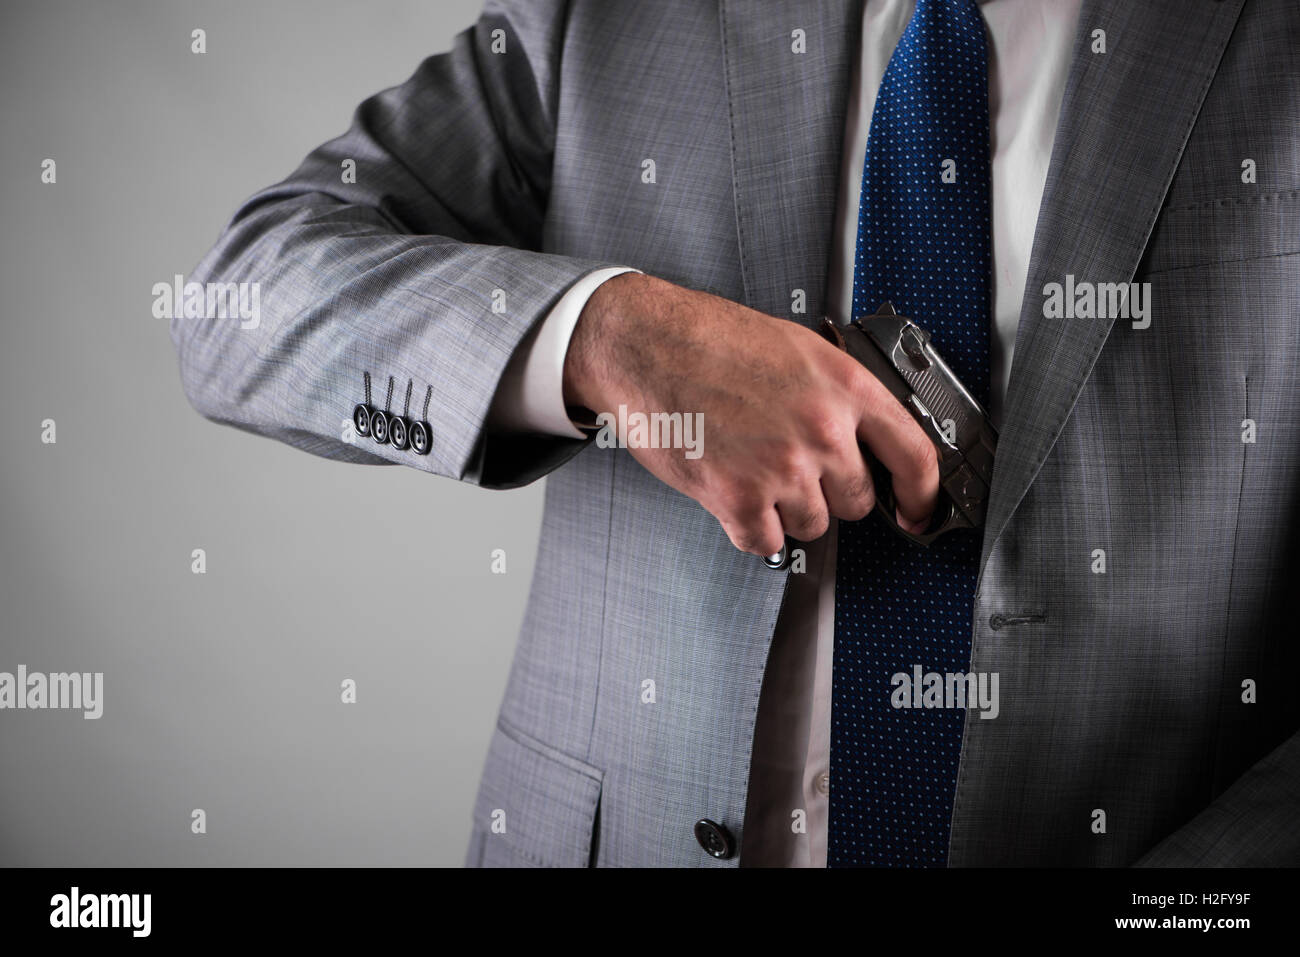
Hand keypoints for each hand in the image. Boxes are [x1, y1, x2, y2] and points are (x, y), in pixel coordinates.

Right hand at [562, 273, 937, 556]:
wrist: (644, 344)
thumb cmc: (708, 339)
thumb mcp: (795, 347)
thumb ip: (836, 394)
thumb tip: (858, 435)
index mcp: (845, 387)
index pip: (915, 455)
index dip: (922, 496)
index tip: (917, 513)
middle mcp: (821, 430)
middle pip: (857, 501)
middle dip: (828, 492)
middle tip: (791, 467)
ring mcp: (781, 468)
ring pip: (810, 524)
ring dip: (784, 509)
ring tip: (751, 468)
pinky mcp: (737, 498)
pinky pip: (764, 542)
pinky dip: (748, 526)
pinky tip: (731, 491)